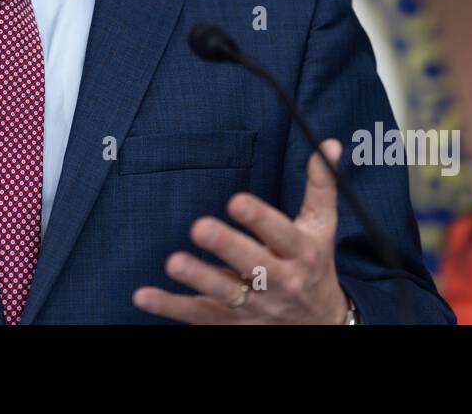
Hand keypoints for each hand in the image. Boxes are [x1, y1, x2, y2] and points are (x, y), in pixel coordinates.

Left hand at [132, 138, 349, 323]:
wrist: (321, 324)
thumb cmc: (314, 266)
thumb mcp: (322, 228)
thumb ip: (321, 186)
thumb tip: (327, 145)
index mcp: (301, 253)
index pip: (282, 235)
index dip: (260, 220)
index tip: (237, 202)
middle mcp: (280, 282)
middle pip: (253, 264)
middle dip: (227, 247)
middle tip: (201, 227)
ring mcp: (255, 305)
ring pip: (225, 293)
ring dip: (199, 278)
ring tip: (174, 262)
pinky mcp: (232, 323)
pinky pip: (198, 315)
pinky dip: (170, 307)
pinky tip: (144, 295)